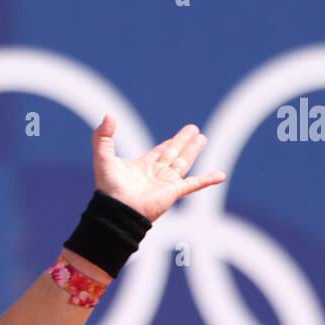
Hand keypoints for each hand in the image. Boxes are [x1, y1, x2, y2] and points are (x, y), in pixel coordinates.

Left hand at [90, 115, 226, 221]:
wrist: (117, 209)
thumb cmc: (109, 187)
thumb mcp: (103, 156)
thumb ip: (103, 136)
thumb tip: (109, 115)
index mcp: (142, 166)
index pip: (158, 152)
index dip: (167, 144)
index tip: (176, 137)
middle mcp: (156, 173)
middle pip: (174, 153)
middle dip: (184, 142)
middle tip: (194, 130)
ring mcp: (166, 183)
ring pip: (184, 162)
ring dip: (193, 150)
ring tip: (203, 138)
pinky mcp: (175, 191)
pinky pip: (195, 184)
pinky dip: (208, 179)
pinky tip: (221, 175)